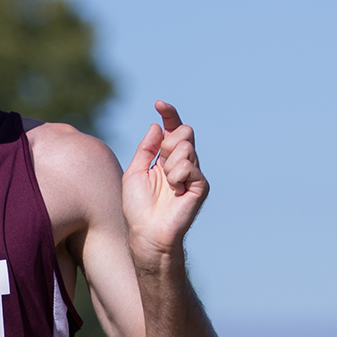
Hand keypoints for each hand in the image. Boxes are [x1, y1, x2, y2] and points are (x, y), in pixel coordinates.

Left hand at [122, 100, 207, 259]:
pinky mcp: (201, 186)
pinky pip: (190, 166)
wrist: (147, 232)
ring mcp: (193, 174)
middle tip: (161, 160)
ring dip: (170, 162)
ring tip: (167, 183)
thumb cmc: (138, 207)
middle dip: (170, 140)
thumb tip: (156, 126)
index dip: (168, 114)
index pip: (171, 129)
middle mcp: (181, 163)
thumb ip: (146, 148)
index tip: (159, 104)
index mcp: (165, 158)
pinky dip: (177, 175)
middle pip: (184, 131)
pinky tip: (175, 190)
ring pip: (186, 147)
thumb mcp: (135, 172)